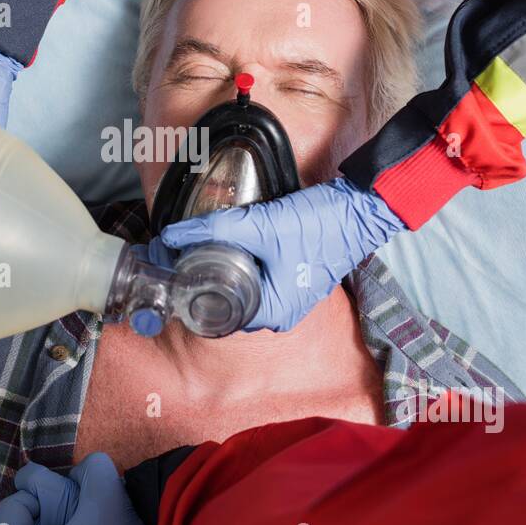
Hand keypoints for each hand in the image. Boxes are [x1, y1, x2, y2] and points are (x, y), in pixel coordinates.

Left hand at [158, 177, 404, 332]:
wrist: (362, 211)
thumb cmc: (320, 224)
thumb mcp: (262, 226)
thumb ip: (216, 229)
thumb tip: (173, 233)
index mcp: (269, 312)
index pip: (212, 308)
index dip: (184, 283)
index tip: (163, 261)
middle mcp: (277, 314)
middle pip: (222, 298)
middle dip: (195, 274)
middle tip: (169, 249)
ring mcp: (286, 298)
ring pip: (236, 286)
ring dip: (213, 266)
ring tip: (186, 244)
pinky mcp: (290, 279)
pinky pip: (252, 277)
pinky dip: (234, 262)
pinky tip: (217, 243)